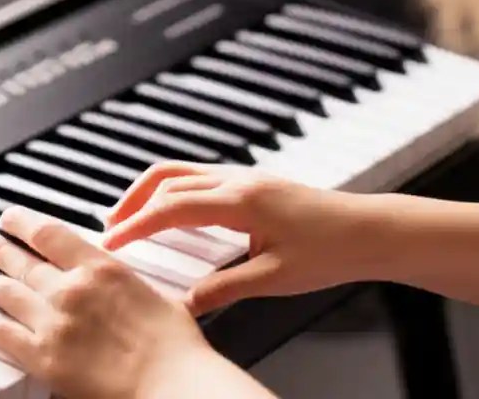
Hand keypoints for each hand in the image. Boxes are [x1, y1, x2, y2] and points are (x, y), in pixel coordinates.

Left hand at [0, 206, 223, 398]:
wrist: (171, 382)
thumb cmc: (174, 345)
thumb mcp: (153, 293)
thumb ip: (122, 282)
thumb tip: (112, 279)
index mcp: (101, 267)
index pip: (48, 233)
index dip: (21, 223)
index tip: (9, 218)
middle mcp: (71, 289)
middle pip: (20, 260)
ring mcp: (53, 322)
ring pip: (5, 293)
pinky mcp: (42, 357)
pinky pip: (1, 332)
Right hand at [103, 162, 383, 315]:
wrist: (369, 230)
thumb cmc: (332, 251)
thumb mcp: (275, 279)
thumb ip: (225, 289)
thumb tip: (187, 304)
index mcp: (241, 200)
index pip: (171, 207)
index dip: (136, 225)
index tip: (111, 242)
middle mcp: (239, 180)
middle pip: (167, 179)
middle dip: (132, 202)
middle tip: (109, 229)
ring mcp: (246, 177)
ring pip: (181, 173)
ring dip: (150, 193)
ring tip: (130, 219)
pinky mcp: (252, 183)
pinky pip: (200, 178)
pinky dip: (173, 192)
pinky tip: (169, 216)